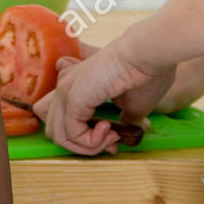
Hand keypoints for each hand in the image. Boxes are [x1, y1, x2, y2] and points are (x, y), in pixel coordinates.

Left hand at [32, 36, 176, 155]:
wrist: (148, 57)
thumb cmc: (145, 74)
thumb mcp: (130, 107)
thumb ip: (119, 123)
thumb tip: (117, 140)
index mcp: (76, 85)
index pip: (62, 121)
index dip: (84, 138)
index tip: (113, 139)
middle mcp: (65, 86)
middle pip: (54, 131)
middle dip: (82, 146)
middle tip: (111, 140)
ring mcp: (66, 90)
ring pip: (59, 136)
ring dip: (88, 146)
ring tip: (111, 135)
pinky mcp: (72, 97)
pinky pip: (71, 133)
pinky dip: (90, 141)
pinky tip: (109, 129)